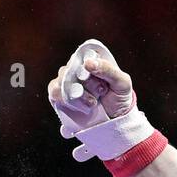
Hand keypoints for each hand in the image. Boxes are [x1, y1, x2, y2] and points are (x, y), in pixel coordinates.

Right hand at [47, 39, 155, 162]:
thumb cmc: (119, 97)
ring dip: (77, 94)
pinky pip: (54, 93)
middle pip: (70, 69)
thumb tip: (88, 62)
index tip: (98, 76)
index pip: (81, 56)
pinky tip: (83, 108)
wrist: (116, 120)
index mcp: (90, 61)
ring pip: (61, 81)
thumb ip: (108, 70)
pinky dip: (68, 102)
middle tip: (101, 91)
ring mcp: (66, 82)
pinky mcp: (60, 96)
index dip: (88, 66)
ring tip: (93, 103)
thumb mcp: (122, 83)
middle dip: (86, 83)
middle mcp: (75, 69)